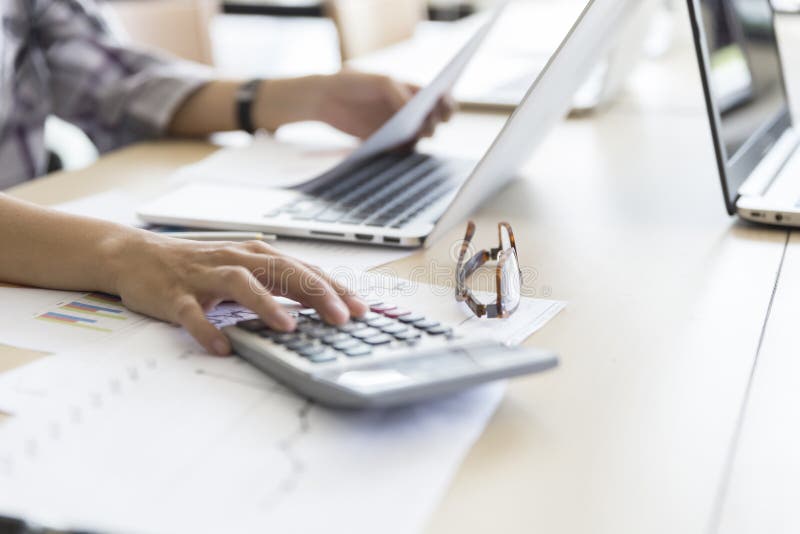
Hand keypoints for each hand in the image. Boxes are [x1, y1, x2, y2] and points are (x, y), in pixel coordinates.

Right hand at [108, 232, 367, 355]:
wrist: (136, 256)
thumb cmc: (199, 268)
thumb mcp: (245, 271)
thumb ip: (278, 285)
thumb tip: (322, 306)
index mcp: (256, 256)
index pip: (303, 270)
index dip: (334, 288)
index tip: (361, 309)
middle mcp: (236, 260)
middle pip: (281, 271)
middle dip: (314, 294)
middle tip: (342, 317)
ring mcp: (204, 276)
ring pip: (239, 284)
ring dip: (265, 305)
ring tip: (288, 329)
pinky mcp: (175, 295)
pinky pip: (192, 313)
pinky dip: (207, 330)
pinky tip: (222, 347)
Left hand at [254, 72, 454, 140]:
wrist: (326, 98)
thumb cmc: (355, 82)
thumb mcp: (381, 81)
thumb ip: (400, 94)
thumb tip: (415, 113)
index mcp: (413, 91)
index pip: (440, 99)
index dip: (448, 104)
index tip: (446, 105)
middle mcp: (410, 111)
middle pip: (434, 121)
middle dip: (435, 122)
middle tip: (427, 122)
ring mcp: (399, 128)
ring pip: (420, 137)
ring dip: (420, 136)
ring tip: (412, 131)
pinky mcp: (385, 143)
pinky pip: (402, 149)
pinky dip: (403, 147)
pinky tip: (397, 143)